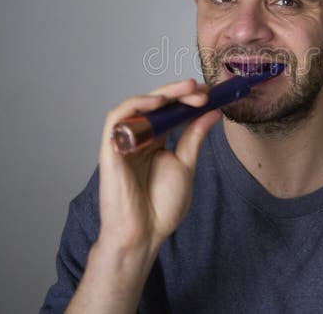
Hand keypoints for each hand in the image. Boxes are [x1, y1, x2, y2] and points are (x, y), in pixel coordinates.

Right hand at [96, 78, 221, 255]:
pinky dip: (136, 104)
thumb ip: (194, 137)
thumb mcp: (185, 164)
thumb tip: (212, 112)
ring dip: (164, 93)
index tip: (211, 93)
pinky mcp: (111, 147)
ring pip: (139, 105)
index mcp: (156, 141)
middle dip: (180, 92)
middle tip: (202, 88)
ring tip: (188, 89)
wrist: (145, 233)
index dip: (188, 98)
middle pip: (157, 104)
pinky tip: (157, 102)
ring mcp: (125, 140)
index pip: (171, 111)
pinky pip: (117, 117)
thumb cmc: (161, 206)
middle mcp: (139, 137)